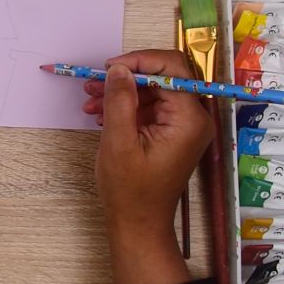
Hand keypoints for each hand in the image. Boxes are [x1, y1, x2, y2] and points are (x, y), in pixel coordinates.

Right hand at [82, 50, 212, 283]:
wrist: (139, 222)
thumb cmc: (130, 190)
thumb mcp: (119, 142)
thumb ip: (119, 101)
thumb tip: (118, 68)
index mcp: (189, 119)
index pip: (172, 68)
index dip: (139, 61)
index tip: (109, 68)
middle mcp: (194, 118)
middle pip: (163, 77)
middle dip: (126, 77)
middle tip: (93, 83)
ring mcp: (184, 126)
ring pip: (153, 91)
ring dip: (121, 92)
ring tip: (89, 100)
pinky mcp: (172, 132)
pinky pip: (151, 107)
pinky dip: (126, 106)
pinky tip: (100, 114)